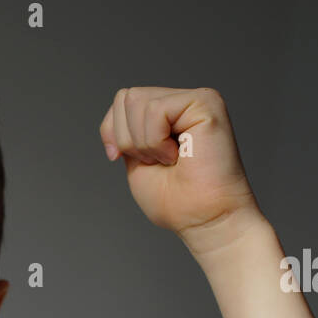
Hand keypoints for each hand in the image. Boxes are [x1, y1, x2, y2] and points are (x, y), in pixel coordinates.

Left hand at [100, 87, 261, 250]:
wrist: (204, 220)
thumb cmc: (177, 202)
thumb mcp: (136, 162)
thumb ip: (126, 133)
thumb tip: (116, 110)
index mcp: (168, 115)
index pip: (122, 100)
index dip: (111, 131)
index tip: (119, 158)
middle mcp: (183, 102)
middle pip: (126, 97)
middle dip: (128, 139)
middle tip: (157, 162)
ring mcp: (195, 99)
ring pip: (136, 101)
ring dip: (144, 143)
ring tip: (170, 160)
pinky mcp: (205, 102)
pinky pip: (156, 110)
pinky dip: (156, 141)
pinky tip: (178, 155)